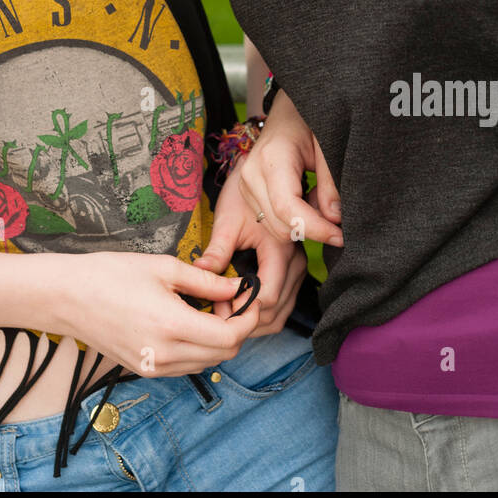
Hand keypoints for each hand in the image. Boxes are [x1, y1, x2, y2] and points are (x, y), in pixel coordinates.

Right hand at [60, 250, 261, 377]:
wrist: (67, 297)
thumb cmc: (110, 274)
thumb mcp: (163, 267)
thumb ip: (206, 281)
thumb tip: (235, 288)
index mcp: (172, 326)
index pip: (231, 337)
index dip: (248, 317)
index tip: (247, 297)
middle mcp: (165, 355)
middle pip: (224, 353)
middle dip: (235, 327)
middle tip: (225, 299)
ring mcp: (154, 367)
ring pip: (207, 362)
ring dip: (217, 339)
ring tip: (204, 308)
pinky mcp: (145, 371)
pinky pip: (185, 365)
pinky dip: (197, 347)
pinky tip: (186, 322)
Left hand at [193, 159, 307, 334]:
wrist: (267, 177)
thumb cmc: (244, 195)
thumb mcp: (227, 219)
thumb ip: (217, 250)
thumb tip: (198, 273)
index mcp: (279, 250)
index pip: (266, 296)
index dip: (239, 307)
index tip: (216, 304)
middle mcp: (295, 263)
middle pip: (275, 311)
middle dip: (245, 319)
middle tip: (217, 313)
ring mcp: (298, 269)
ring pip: (281, 313)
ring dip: (254, 321)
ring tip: (225, 313)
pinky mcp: (294, 272)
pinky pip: (283, 305)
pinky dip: (263, 314)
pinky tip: (240, 308)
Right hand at [237, 89, 343, 247]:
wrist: (286, 110)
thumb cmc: (307, 120)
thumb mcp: (326, 145)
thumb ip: (330, 182)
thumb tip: (334, 218)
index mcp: (272, 159)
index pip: (288, 209)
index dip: (316, 229)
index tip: (341, 236)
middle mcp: (251, 174)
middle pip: (280, 225)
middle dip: (313, 230)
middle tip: (339, 220)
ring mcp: (245, 185)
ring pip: (275, 228)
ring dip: (303, 226)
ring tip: (323, 204)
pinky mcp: (248, 192)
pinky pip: (271, 221)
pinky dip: (294, 221)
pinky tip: (309, 201)